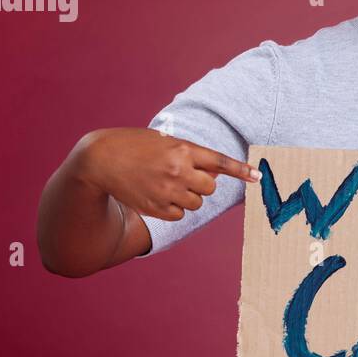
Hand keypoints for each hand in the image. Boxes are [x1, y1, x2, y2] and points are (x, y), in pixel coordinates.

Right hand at [74, 127, 259, 221]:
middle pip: (211, 187)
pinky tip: (158, 195)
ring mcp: (167, 190)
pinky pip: (180, 214)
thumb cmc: (135, 146)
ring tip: (166, 184)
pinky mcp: (156, 207)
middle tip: (184, 176)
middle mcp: (178, 170)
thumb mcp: (164, 142)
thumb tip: (215, 174)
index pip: (219, 161)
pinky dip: (174, 209)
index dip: (240, 170)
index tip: (257, 177)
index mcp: (182, 149)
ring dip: (188, 197)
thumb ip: (190, 156)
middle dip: (202, 184)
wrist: (100, 160)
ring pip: (196, 203)